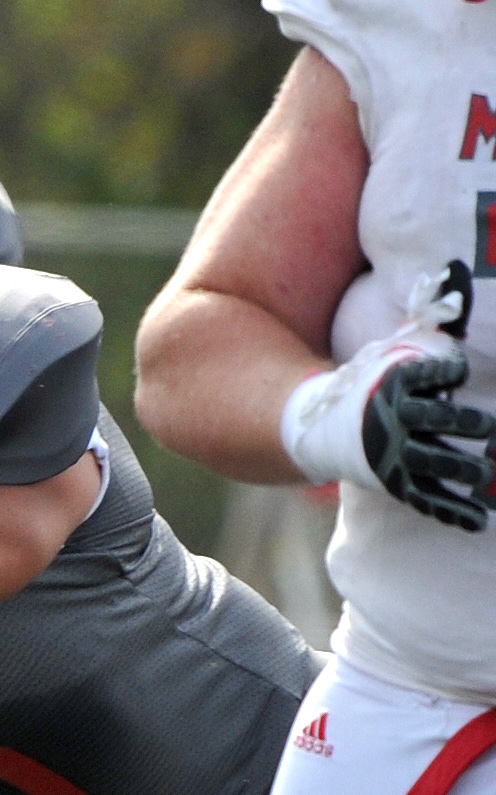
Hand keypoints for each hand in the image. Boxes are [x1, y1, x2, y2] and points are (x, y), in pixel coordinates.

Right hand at [282, 261, 494, 529]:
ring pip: (433, 463)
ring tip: (487, 475)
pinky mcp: (395, 483)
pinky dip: (452, 511)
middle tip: (489, 429)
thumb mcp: (390, 350)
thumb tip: (450, 271)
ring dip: (464, 470)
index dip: (443, 373)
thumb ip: (425, 322)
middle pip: (435, 421)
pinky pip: (426, 499)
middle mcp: (391, 421)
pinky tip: (479, 519)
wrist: (320, 428)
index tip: (456, 372)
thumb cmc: (370, 383)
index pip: (424, 375)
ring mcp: (392, 455)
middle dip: (467, 425)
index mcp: (391, 385)